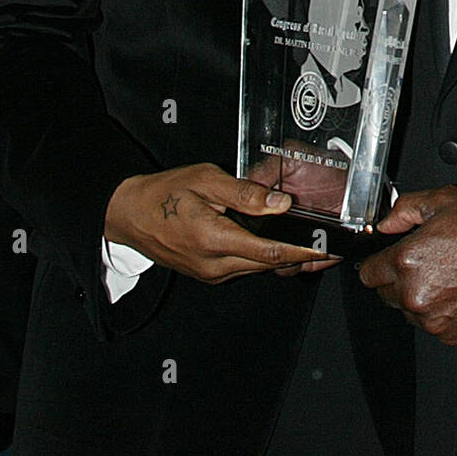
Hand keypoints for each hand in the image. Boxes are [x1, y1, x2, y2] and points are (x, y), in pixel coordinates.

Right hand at [104, 162, 338, 283]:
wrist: (129, 215)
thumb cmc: (164, 193)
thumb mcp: (206, 180)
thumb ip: (245, 194)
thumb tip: (280, 204)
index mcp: (214, 239)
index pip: (269, 251)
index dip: (301, 251)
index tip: (325, 248)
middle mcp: (214, 265)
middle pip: (268, 264)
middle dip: (299, 257)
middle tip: (327, 246)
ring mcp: (210, 274)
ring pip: (257, 268)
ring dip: (283, 259)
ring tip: (311, 247)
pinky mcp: (207, 274)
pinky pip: (243, 268)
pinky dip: (263, 259)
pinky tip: (278, 247)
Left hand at [359, 185, 456, 344]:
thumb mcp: (445, 200)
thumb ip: (405, 208)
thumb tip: (386, 224)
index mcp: (407, 261)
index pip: (367, 273)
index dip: (378, 263)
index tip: (388, 260)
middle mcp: (415, 294)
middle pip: (385, 295)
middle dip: (398, 279)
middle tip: (426, 263)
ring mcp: (433, 319)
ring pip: (408, 312)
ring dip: (419, 298)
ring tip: (447, 276)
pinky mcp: (451, 334)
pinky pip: (432, 326)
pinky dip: (440, 313)